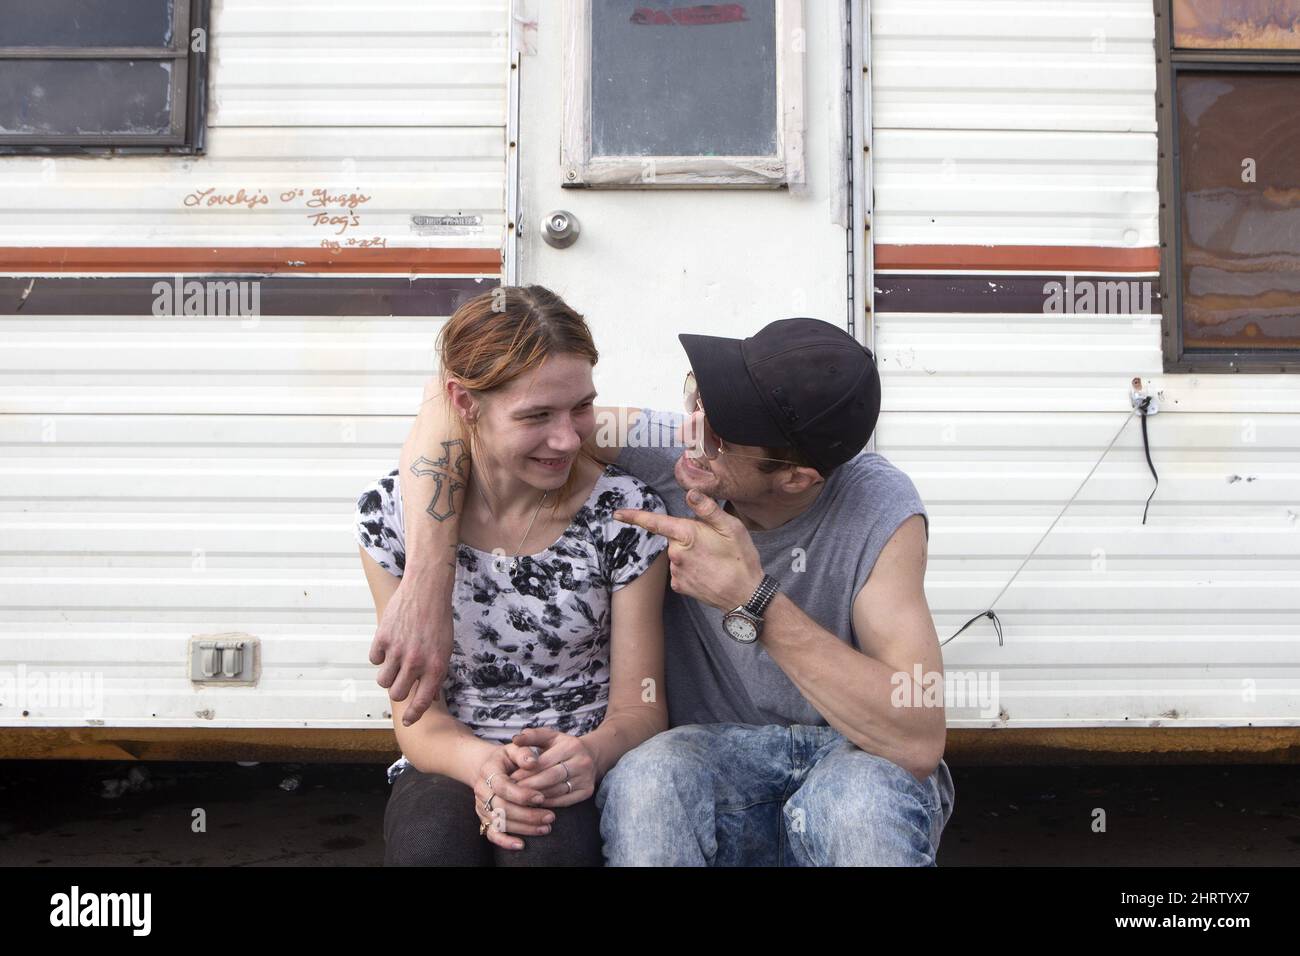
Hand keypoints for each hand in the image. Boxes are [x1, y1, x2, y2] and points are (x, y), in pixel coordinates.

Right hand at [369, 576, 452, 725]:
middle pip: (397, 694)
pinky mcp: (382, 638)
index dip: (414, 715)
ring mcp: (397, 650)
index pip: (422, 702)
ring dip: (388, 675)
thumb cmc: (439, 620)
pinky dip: (379, 655)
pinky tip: (389, 644)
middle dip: (399, 689)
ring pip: (383, 680)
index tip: (409, 722)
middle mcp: (416, 662)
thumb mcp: (445, 649)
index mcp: (435, 667)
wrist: (426, 590)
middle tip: (402, 678)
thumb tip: (428, 698)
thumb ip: (435, 674)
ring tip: (395, 661)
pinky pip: (374, 659)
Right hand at [472, 748, 555, 850]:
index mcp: (489, 772)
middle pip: (502, 808)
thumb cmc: (507, 758)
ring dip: (524, 828)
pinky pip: (492, 834)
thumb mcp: (514, 749)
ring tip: (546, 827)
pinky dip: (505, 842)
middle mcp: (482, 791)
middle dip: (528, 814)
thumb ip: (524, 753)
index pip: (503, 786)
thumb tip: (534, 762)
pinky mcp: (484, 819)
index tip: (541, 797)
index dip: (522, 794)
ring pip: (500, 822)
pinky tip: (521, 845)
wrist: (487, 767)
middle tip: (551, 816)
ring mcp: (482, 807)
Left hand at [506, 728, 596, 807]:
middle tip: (512, 791)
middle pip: (550, 778)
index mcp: (571, 746)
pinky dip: (548, 803)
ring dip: (536, 796)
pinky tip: (535, 803)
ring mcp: (586, 778)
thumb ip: (531, 736)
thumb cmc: (563, 746)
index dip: (525, 771)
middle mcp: (581, 762)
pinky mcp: (587, 791)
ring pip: (557, 791)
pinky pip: (564, 801)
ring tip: (520, 798)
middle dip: (529, 785)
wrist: (590, 756)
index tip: (510, 778)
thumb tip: (515, 739)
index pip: (543, 762)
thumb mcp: (549, 736)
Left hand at [615, 489, 763, 612]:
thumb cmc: (741, 558)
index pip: (655, 522)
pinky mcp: (679, 586)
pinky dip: (691, 569)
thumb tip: (690, 493)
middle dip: (689, 537)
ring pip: (678, 555)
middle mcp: (675, 554)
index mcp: (686, 535)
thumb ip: (707, 509)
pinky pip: (681, 571)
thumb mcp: (731, 527)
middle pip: (675, 538)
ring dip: (691, 554)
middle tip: (713, 544)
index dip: (635, 516)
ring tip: (714, 561)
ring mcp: (676, 572)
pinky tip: (708, 573)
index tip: (617, 513)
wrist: (745, 596)